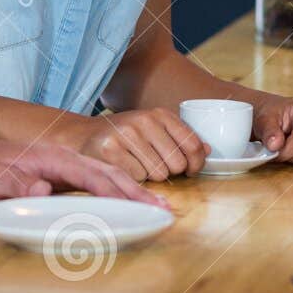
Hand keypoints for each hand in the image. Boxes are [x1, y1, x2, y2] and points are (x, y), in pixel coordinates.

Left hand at [0, 135, 166, 206]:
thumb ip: (14, 185)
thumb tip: (43, 190)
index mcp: (52, 158)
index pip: (91, 176)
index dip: (117, 192)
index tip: (139, 206)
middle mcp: (64, 159)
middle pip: (109, 173)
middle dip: (138, 192)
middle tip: (164, 210)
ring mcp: (65, 166)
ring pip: (106, 177)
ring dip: (133, 192)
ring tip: (158, 207)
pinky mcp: (62, 175)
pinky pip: (96, 183)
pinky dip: (117, 192)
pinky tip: (128, 203)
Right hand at [69, 109, 207, 181]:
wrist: (84, 136)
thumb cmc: (125, 136)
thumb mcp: (154, 129)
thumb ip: (180, 138)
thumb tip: (208, 150)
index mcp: (159, 114)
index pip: (192, 144)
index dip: (196, 163)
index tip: (190, 170)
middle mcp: (143, 120)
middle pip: (177, 163)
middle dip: (170, 171)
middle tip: (156, 166)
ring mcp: (126, 134)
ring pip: (158, 173)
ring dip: (150, 176)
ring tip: (137, 164)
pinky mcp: (110, 150)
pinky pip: (137, 178)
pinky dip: (134, 178)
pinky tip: (124, 167)